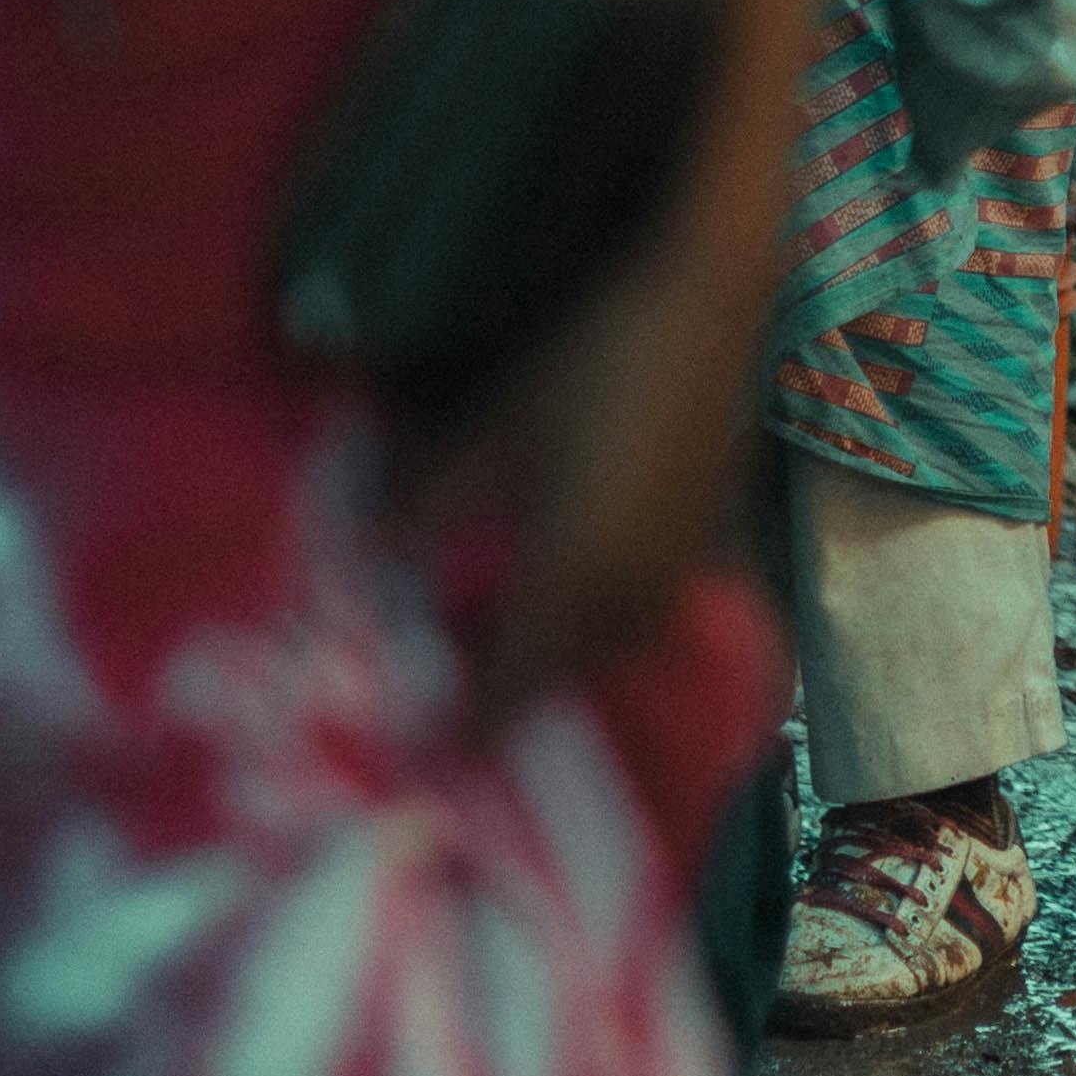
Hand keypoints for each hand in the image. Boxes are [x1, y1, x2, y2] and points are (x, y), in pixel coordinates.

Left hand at [419, 228, 756, 731]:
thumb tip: (368, 559)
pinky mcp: (702, 541)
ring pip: (604, 650)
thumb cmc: (592, 367)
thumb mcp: (494, 433)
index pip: (510, 690)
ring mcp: (678, 571)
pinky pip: (636, 615)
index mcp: (577, 583)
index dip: (461, 734)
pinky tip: (558, 581)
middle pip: (562, 680)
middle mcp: (634, 597)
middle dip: (503, 698)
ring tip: (489, 632)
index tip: (411, 766)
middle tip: (439, 692)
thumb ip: (428, 506)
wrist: (707, 310)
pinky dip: (590, 623)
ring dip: (550, 659)